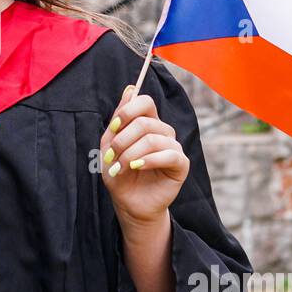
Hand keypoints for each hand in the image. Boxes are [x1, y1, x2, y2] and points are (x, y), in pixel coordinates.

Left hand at [100, 83, 189, 227]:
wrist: (128, 203)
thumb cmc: (119, 174)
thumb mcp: (110, 145)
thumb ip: (118, 119)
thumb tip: (129, 88)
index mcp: (147, 123)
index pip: (144, 101)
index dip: (127, 111)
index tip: (113, 128)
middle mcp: (163, 131)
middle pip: (145, 121)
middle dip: (122, 139)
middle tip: (111, 156)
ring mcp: (173, 146)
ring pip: (153, 139)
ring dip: (130, 154)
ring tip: (120, 168)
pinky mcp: (181, 164)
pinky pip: (169, 154)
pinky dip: (149, 160)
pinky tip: (137, 167)